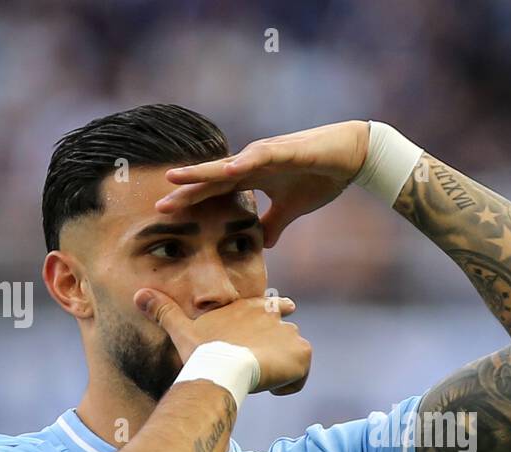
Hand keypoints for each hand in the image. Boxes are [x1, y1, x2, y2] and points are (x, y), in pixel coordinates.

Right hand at [135, 290, 311, 394]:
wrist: (222, 368)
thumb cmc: (202, 351)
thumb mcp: (182, 330)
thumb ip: (164, 312)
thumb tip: (138, 293)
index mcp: (251, 308)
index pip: (274, 305)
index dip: (279, 311)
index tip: (287, 311)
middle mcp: (275, 316)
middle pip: (288, 331)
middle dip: (281, 347)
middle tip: (268, 363)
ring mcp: (291, 334)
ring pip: (294, 353)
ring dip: (284, 367)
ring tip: (264, 381)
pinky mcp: (302, 354)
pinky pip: (301, 375)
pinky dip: (290, 385)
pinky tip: (271, 390)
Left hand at [155, 121, 369, 247]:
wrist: (351, 156)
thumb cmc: (321, 176)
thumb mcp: (292, 209)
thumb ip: (274, 223)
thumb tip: (261, 243)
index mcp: (253, 178)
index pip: (215, 192)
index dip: (191, 203)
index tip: (166, 217)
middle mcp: (252, 163)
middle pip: (212, 179)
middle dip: (186, 191)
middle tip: (159, 206)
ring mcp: (266, 154)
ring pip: (228, 164)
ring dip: (202, 172)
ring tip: (176, 178)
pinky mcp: (286, 150)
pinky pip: (260, 157)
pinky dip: (244, 163)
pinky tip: (228, 169)